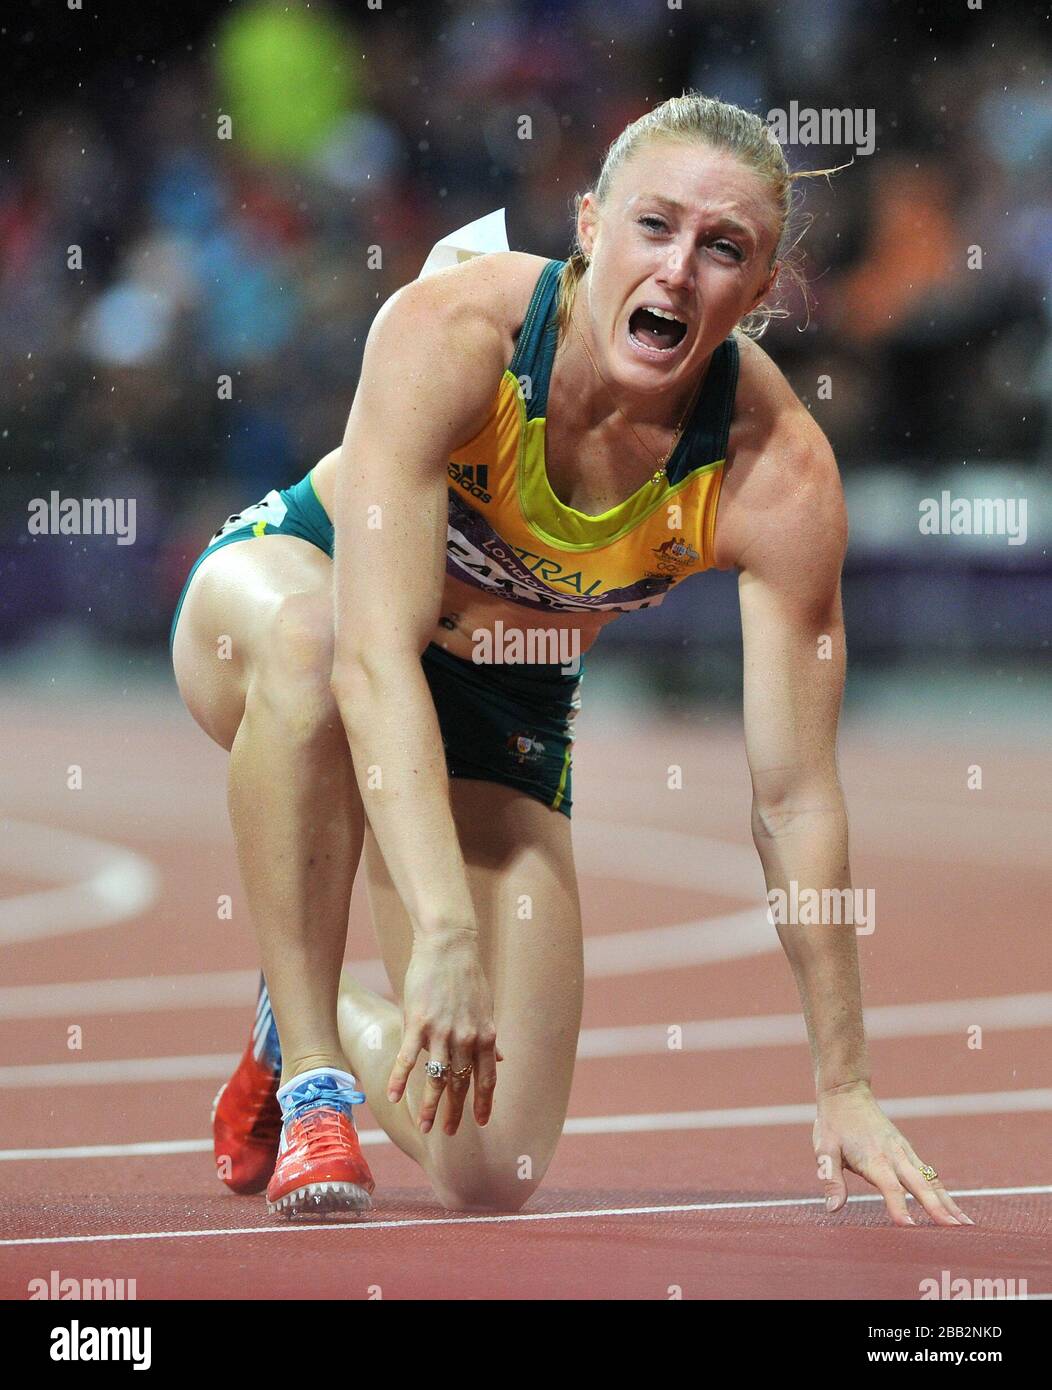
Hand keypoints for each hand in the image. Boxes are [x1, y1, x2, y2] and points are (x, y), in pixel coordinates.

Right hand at [386, 928, 501, 1136]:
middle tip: (449, 1134)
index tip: (481, 1122)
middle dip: (456, 1112)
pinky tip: (394, 1097)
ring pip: (437, 1078)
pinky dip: (401, 1080)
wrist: (448, 945)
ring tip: (425, 1128)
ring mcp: (442, 1031)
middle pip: (462, 1084)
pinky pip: (408, 1058)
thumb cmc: (466, 975)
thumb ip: (490, 1036)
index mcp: (486, 1035)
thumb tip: (502, 1056)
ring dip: (430, 1106)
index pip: (487, 1078)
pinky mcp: (418, 1022)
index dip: (484, 1102)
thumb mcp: (485, 1007)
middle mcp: (467, 1038)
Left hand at [813, 1080, 973, 1226]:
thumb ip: (831, 1179)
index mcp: (874, 1158)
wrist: (847, 1093)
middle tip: (955, 1230)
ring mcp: (905, 1152)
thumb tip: (832, 1208)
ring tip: (966, 1225)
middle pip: (920, 1185)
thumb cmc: (833, 1124)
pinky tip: (954, 1209)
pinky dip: (943, 1192)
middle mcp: (895, 1155)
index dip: (899, 1207)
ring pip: (931, 1180)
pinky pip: (929, 1175)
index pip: (889, 1187)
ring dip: (948, 1202)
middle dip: (938, 1208)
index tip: (910, 1228)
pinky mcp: (908, 1151)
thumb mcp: (824, 1149)